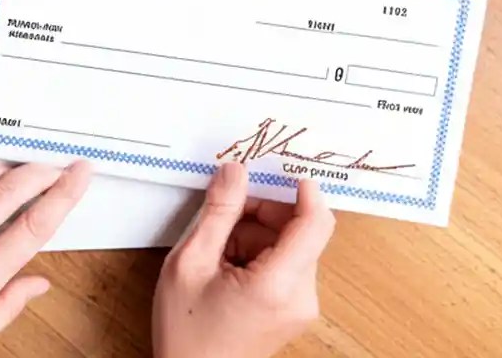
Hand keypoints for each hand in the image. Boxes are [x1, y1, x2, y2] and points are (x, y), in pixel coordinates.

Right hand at [153, 161, 335, 357]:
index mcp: (277, 284)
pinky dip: (258, 255)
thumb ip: (218, 213)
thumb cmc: (186, 332)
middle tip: (221, 221)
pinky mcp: (294, 310)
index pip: (315, 223)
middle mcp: (301, 296)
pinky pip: (285, 265)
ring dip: (255, 236)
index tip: (281, 170)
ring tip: (217, 255)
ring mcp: (301, 306)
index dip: (304, 190)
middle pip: (298, 231)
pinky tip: (227, 269)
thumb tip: (236, 171)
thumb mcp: (189, 263)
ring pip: (289, 245)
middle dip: (260, 215)